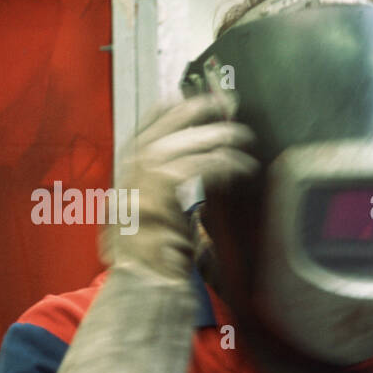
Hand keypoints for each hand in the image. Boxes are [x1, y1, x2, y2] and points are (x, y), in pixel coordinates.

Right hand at [105, 94, 257, 280]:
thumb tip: (198, 161)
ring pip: (191, 144)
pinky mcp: (165, 191)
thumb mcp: (153, 206)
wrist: (143, 278)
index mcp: (127, 164)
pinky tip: (242, 167)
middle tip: (230, 104)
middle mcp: (132, 165)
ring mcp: (145, 177)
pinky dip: (226, 165)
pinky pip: (203, 167)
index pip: (150, 121)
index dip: (176, 106)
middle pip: (172, 124)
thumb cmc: (153, 250)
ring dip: (222, 138)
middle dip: (203, 110)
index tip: (195, 94)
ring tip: (245, 140)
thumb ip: (169, 183)